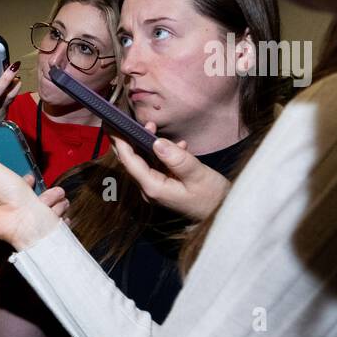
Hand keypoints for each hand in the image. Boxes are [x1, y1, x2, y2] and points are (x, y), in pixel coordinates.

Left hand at [110, 126, 231, 220]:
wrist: (223, 216)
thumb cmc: (213, 199)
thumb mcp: (198, 175)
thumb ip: (177, 159)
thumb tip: (157, 142)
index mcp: (153, 188)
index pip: (130, 161)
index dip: (120, 141)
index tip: (112, 124)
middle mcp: (150, 189)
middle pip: (132, 162)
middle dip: (127, 140)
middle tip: (121, 120)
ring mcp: (157, 189)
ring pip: (145, 162)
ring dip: (146, 144)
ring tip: (151, 126)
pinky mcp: (165, 187)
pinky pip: (158, 167)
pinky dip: (163, 153)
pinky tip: (178, 145)